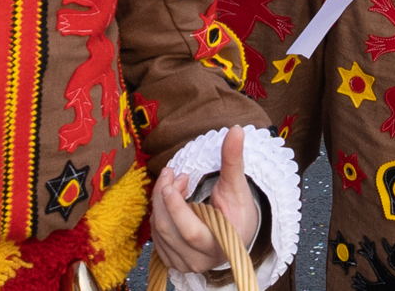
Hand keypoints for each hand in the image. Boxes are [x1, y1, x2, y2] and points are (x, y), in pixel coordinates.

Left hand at [151, 126, 260, 274]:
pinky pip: (155, 235)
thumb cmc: (238, 211)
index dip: (176, 207)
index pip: (190, 231)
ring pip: (158, 231)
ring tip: (173, 182)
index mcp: (219, 245)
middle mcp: (199, 260)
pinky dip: (158, 212)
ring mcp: (183, 264)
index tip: (173, 180)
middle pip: (168, 229)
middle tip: (171, 173)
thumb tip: (236, 130)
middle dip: (164, 197)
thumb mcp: (237, 186)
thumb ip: (233, 160)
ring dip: (160, 202)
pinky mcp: (172, 261)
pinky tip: (169, 198)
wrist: (237, 235)